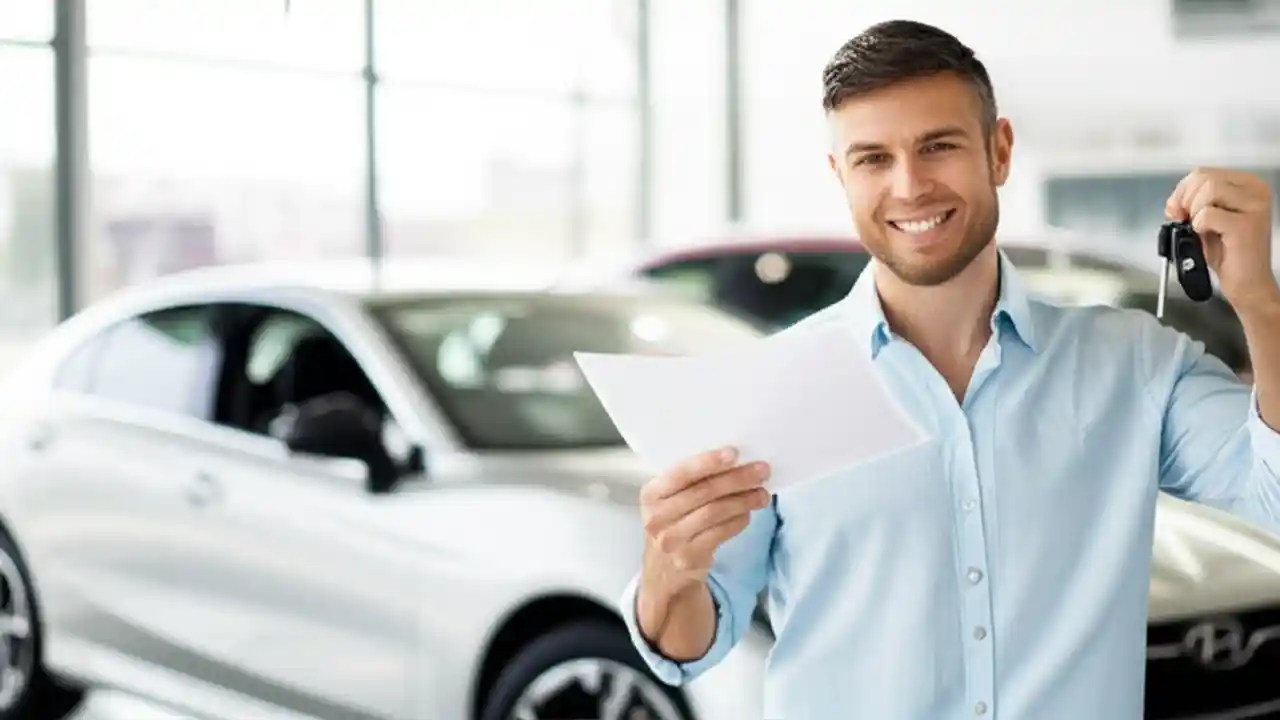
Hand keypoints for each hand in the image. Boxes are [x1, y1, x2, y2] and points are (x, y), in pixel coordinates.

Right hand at [639, 447, 770, 588]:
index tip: (734, 453)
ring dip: (743, 500)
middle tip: (762, 471)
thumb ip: (692, 482)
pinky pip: (720, 533)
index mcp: (651, 494)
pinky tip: (748, 513)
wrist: (665, 569)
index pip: (681, 473)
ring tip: (762, 494)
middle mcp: (656, 517)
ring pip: (715, 512)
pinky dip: (738, 521)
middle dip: (736, 479)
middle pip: (703, 492)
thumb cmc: (674, 523)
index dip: (708, 462)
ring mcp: (671, 540)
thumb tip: (736, 461)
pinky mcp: (688, 558)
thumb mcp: (671, 500)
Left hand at [1165, 167, 1277, 311]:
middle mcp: (1255, 191)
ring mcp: (1254, 206)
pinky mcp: (1246, 225)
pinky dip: (1199, 226)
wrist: (1246, 283)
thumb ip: (1192, 202)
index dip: (1182, 190)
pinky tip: (1208, 236)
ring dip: (1193, 212)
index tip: (1176, 209)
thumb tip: (1173, 201)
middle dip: (1184, 199)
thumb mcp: (1206, 219)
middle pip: (1204, 177)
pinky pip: (1208, 214)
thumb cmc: (1228, 253)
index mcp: (1247, 185)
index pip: (1204, 172)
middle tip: (1184, 220)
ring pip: (1208, 190)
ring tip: (1199, 228)